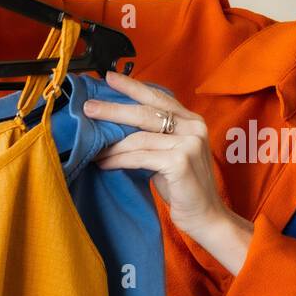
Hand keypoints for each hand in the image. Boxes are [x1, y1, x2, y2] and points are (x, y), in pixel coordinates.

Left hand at [88, 71, 252, 271]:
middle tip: (89, 108)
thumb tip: (118, 125)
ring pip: (139, 138)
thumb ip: (156, 136)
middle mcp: (194, 128)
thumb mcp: (171, 154)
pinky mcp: (180, 161)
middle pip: (145, 113)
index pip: (158, 98)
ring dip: (111, 144)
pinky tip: (104, 163)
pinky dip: (118, 160)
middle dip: (113, 109)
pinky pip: (140, 157)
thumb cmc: (185, 188)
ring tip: (93, 148)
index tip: (109, 77)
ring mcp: (188, 144)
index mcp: (193, 121)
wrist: (206, 217)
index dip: (133, 87)